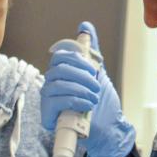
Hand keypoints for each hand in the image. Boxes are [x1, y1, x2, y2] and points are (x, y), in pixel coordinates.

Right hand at [41, 21, 136, 156]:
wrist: (108, 130)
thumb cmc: (102, 104)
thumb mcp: (98, 73)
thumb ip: (90, 50)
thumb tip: (85, 26)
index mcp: (61, 73)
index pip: (60, 56)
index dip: (77, 59)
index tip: (94, 68)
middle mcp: (51, 84)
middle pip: (59, 68)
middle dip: (82, 75)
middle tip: (97, 85)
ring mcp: (48, 99)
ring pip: (58, 83)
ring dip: (81, 89)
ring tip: (94, 97)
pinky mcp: (48, 114)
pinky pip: (56, 100)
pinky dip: (75, 100)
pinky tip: (86, 105)